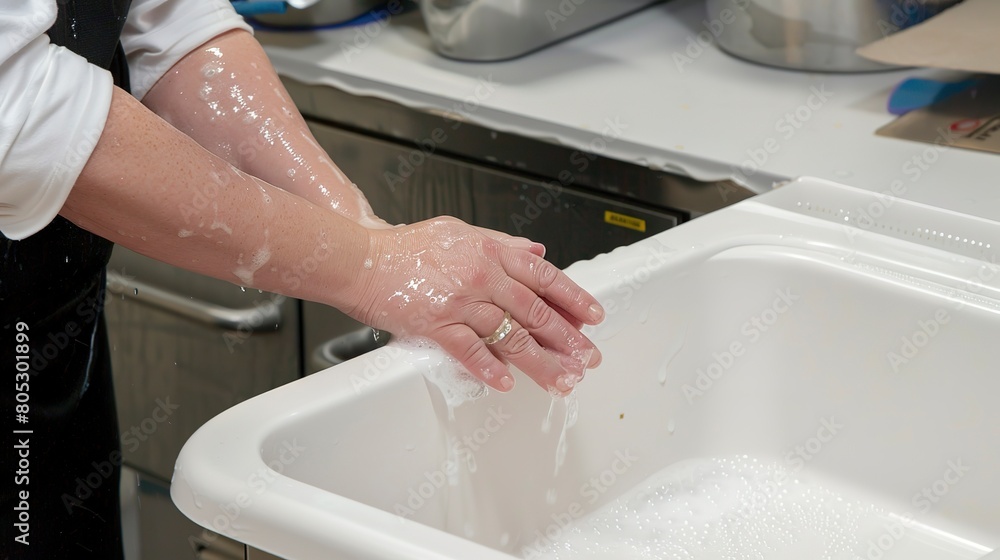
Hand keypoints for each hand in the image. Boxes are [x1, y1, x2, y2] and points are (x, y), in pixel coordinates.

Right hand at [348, 217, 603, 393]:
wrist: (361, 261)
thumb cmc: (405, 248)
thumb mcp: (460, 231)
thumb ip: (502, 243)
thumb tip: (537, 252)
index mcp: (491, 253)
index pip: (544, 277)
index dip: (574, 298)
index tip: (593, 317)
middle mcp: (481, 276)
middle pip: (535, 312)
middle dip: (568, 339)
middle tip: (588, 359)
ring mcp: (460, 302)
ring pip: (510, 336)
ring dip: (541, 362)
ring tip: (562, 381)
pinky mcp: (436, 324)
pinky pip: (469, 350)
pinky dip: (489, 368)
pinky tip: (507, 383)